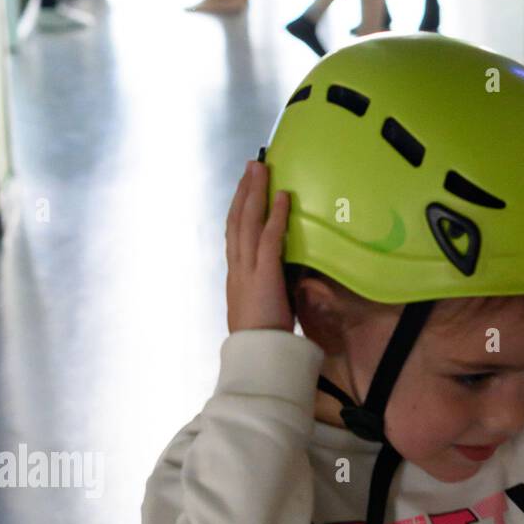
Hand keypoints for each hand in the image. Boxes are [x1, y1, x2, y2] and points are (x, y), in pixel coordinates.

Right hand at [226, 161, 293, 333]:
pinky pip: (270, 238)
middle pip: (237, 220)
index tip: (243, 192)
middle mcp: (237, 268)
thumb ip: (272, 290)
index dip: (238, 211)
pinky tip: (282, 196)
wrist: (256, 356)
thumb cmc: (262, 340)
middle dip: (243, 191)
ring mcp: (247, 270)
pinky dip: (276, 215)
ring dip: (255, 192)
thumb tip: (289, 278)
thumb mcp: (263, 309)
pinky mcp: (263, 274)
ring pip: (248, 222)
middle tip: (251, 167)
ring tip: (261, 168)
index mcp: (235, 277)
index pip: (234, 237)